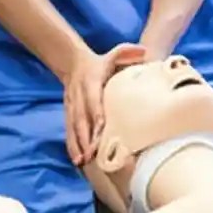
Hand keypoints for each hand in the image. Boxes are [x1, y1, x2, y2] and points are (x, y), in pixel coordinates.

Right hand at [62, 43, 146, 165]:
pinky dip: (72, 146)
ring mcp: (72, 106)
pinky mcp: (68, 113)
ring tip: (84, 161)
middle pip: (82, 118)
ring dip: (78, 144)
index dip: (96, 112)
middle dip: (86, 136)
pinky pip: (69, 131)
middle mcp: (79, 95)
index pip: (93, 98)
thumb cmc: (100, 62)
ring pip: (74, 127)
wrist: (72, 63)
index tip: (102, 127)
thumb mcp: (113, 53)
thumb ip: (127, 51)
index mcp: (91, 81)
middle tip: (93, 153)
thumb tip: (144, 51)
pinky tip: (77, 160)